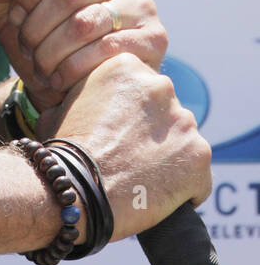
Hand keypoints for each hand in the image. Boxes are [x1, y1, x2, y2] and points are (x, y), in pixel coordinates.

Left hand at [0, 0, 167, 110]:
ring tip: (40, 65)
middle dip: (37, 27)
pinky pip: (107, 49)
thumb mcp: (7, 8)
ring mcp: (143, 3)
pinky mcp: (154, 38)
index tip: (15, 15)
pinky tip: (61, 78)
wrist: (73, 85)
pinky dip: (74, 68)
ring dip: (52, 51)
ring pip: (85, 24)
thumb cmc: (42, 37)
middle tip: (25, 47)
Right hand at [36, 53, 211, 241]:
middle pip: (165, 112)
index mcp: (128, 67)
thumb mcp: (65, 105)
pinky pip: (199, 175)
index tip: (120, 134)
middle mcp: (161, 85)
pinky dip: (185, 187)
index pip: (143, 89)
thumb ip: (88, 96)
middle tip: (131, 157)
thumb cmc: (64, 151)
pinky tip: (162, 197)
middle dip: (153, 133)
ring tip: (143, 180)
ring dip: (169, 158)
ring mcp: (183, 121)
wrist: (76, 190)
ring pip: (183, 141)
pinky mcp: (199, 155)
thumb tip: (89, 104)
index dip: (131, 114)